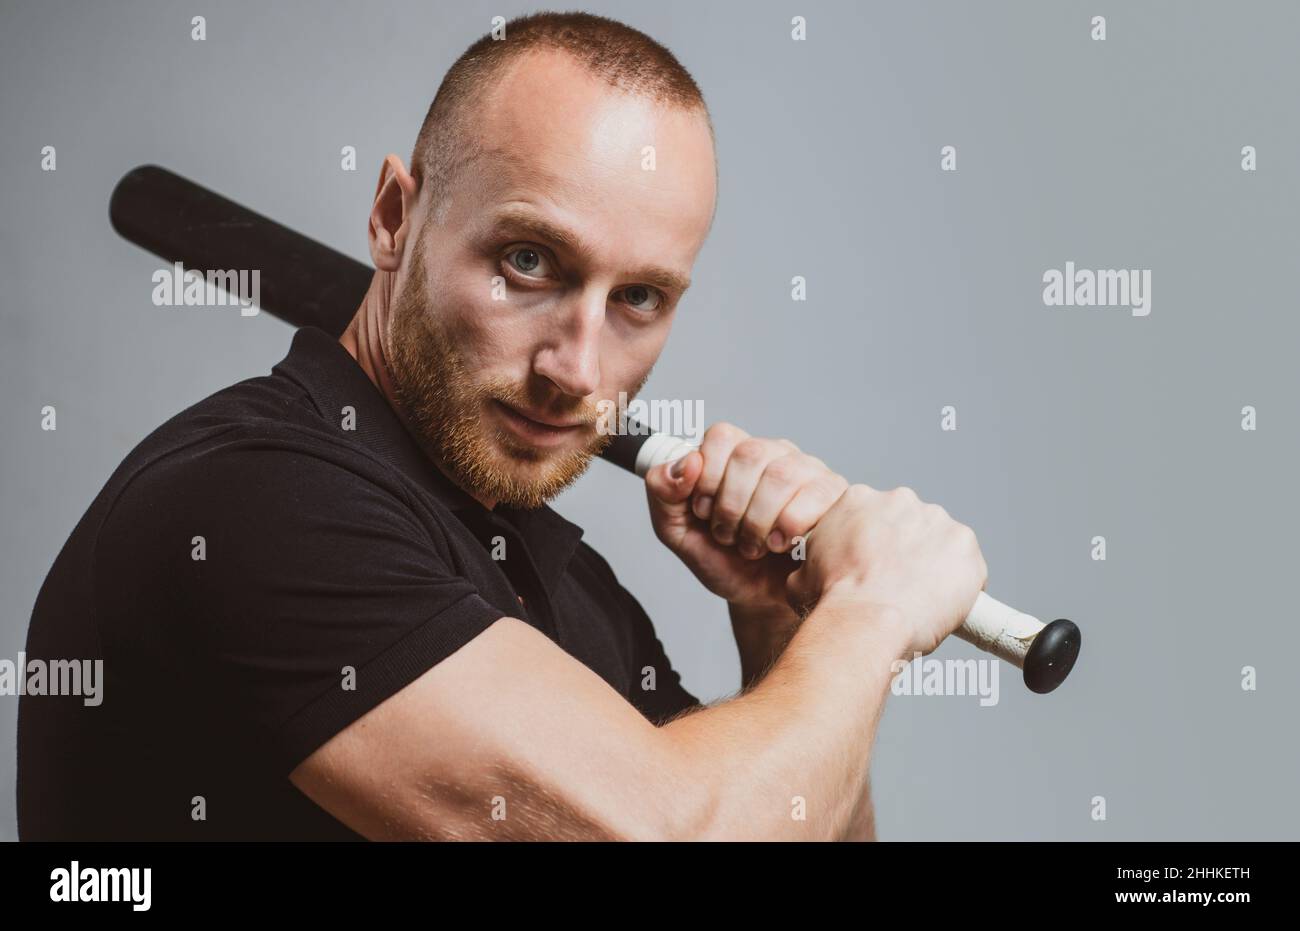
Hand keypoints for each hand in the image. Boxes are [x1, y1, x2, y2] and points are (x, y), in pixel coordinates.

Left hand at [643, 422, 849, 613]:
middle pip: (750, 454)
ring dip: (758, 521)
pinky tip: (781, 545)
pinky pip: (814, 496)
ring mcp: (807, 470)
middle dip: (731, 506)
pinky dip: (788, 528)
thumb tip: (687, 461)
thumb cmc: (722, 560)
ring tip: (753, 545)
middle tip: (728, 535)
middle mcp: (773, 453)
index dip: (707, 477)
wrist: (761, 598)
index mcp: (734, 452)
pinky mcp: (834, 494)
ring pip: (782, 475)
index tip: (703, 511)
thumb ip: (663, 493)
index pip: (722, 436)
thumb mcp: (677, 531)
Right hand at [786, 483, 988, 656]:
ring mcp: (937, 520)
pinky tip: (942, 605)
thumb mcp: (803, 577)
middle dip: (905, 550)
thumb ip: (814, 565)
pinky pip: (967, 566)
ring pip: (940, 542)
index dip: (873, 545)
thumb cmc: (833, 603)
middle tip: (895, 584)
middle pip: (909, 524)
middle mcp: (900, 499)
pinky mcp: (965, 545)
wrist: (866, 620)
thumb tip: (809, 577)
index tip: (873, 567)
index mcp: (858, 499)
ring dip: (933, 564)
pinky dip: (960, 584)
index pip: (874, 517)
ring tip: (918, 599)